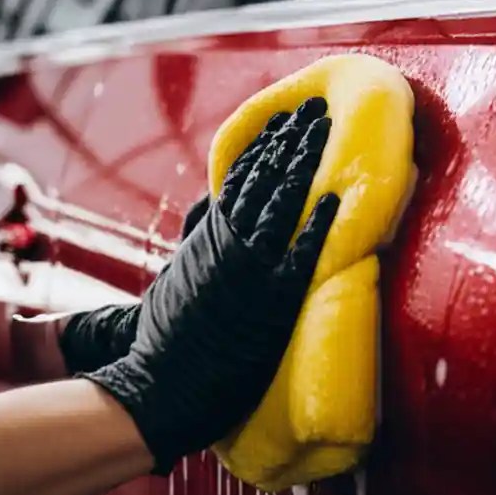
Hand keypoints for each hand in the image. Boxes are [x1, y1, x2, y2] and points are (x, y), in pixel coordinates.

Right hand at [83, 97, 338, 472]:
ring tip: (328, 130)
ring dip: (307, 163)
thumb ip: (194, 238)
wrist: (158, 386)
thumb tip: (210, 205)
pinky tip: (337, 198)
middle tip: (317, 108)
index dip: (265, 145)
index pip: (238, 177)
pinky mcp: (270, 301)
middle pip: (265, 178)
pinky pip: (301, 255)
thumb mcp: (174, 274)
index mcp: (205, 236)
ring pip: (282, 202)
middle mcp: (227, 243)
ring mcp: (249, 269)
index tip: (285, 119)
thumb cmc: (165, 338)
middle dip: (292, 139)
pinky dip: (319, 225)